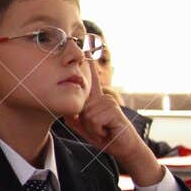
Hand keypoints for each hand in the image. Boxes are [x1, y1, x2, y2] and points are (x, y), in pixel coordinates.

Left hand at [63, 58, 161, 184]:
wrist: (121, 147)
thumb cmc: (102, 135)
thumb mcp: (83, 125)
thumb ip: (73, 115)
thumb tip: (69, 108)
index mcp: (95, 99)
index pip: (91, 78)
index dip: (89, 61)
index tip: (87, 43)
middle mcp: (103, 97)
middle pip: (80, 103)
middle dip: (83, 120)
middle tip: (97, 128)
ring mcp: (109, 102)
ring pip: (86, 114)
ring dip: (91, 127)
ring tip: (102, 129)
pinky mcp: (113, 110)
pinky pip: (93, 120)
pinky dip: (97, 130)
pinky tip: (107, 131)